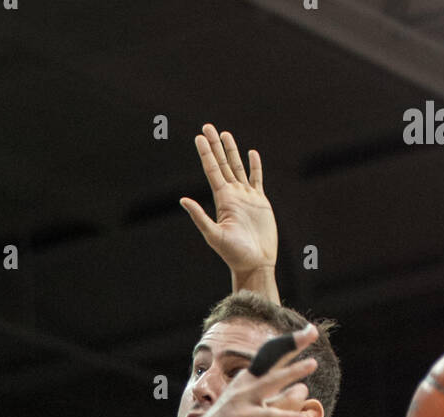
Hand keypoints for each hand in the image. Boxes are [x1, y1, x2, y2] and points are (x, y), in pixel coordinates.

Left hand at [180, 124, 276, 276]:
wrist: (255, 263)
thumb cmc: (234, 254)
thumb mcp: (214, 235)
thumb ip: (199, 217)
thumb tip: (183, 200)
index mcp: (222, 200)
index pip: (212, 170)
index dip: (206, 153)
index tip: (199, 137)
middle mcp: (233, 195)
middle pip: (223, 164)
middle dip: (215, 145)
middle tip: (208, 126)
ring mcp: (247, 197)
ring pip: (238, 168)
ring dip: (232, 151)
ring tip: (226, 134)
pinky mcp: (261, 202)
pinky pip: (257, 179)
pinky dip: (255, 166)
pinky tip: (252, 153)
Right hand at [183, 324, 317, 416]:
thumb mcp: (255, 406)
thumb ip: (279, 397)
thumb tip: (304, 389)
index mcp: (248, 379)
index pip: (272, 355)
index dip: (290, 343)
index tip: (310, 331)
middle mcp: (246, 384)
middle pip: (272, 359)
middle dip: (292, 344)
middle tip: (312, 331)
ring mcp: (243, 399)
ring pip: (272, 381)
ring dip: (292, 371)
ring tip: (313, 363)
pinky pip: (269, 415)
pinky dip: (287, 416)